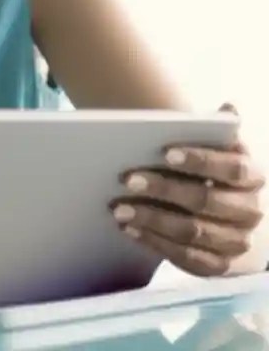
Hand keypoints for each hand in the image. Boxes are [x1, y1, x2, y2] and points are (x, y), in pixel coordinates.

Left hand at [112, 105, 264, 275]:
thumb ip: (214, 131)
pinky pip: (187, 258)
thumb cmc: (203, 170)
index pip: (233, 167)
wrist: (214, 209)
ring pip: (194, 232)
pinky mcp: (219, 264)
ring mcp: (237, 240)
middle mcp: (250, 210)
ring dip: (153, 219)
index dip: (200, 160)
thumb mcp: (211, 149)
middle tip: (128, 179)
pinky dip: (155, 243)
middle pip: (207, 200)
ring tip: (120, 209)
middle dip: (165, 190)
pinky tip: (130, 229)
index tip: (165, 152)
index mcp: (251, 176)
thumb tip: (228, 107)